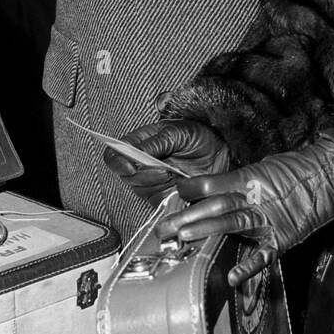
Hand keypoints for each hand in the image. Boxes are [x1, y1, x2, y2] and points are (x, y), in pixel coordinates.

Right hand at [102, 120, 229, 208]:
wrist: (220, 154)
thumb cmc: (198, 137)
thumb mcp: (179, 132)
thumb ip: (156, 142)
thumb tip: (135, 153)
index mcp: (139, 143)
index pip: (114, 153)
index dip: (116, 161)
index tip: (130, 166)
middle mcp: (140, 164)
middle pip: (125, 175)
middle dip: (144, 174)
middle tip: (165, 169)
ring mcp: (150, 182)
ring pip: (140, 189)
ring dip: (158, 183)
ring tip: (176, 174)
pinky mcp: (162, 197)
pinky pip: (157, 201)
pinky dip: (168, 195)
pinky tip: (181, 186)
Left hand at [158, 130, 333, 285]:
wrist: (333, 172)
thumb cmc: (299, 168)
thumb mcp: (264, 167)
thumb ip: (240, 182)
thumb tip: (214, 192)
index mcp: (249, 177)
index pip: (211, 183)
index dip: (190, 189)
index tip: (175, 195)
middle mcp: (255, 196)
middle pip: (214, 206)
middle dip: (186, 217)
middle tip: (163, 228)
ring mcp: (270, 217)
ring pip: (232, 224)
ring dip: (206, 231)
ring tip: (183, 238)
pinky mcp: (284, 236)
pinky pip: (264, 254)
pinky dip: (249, 267)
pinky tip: (233, 277)